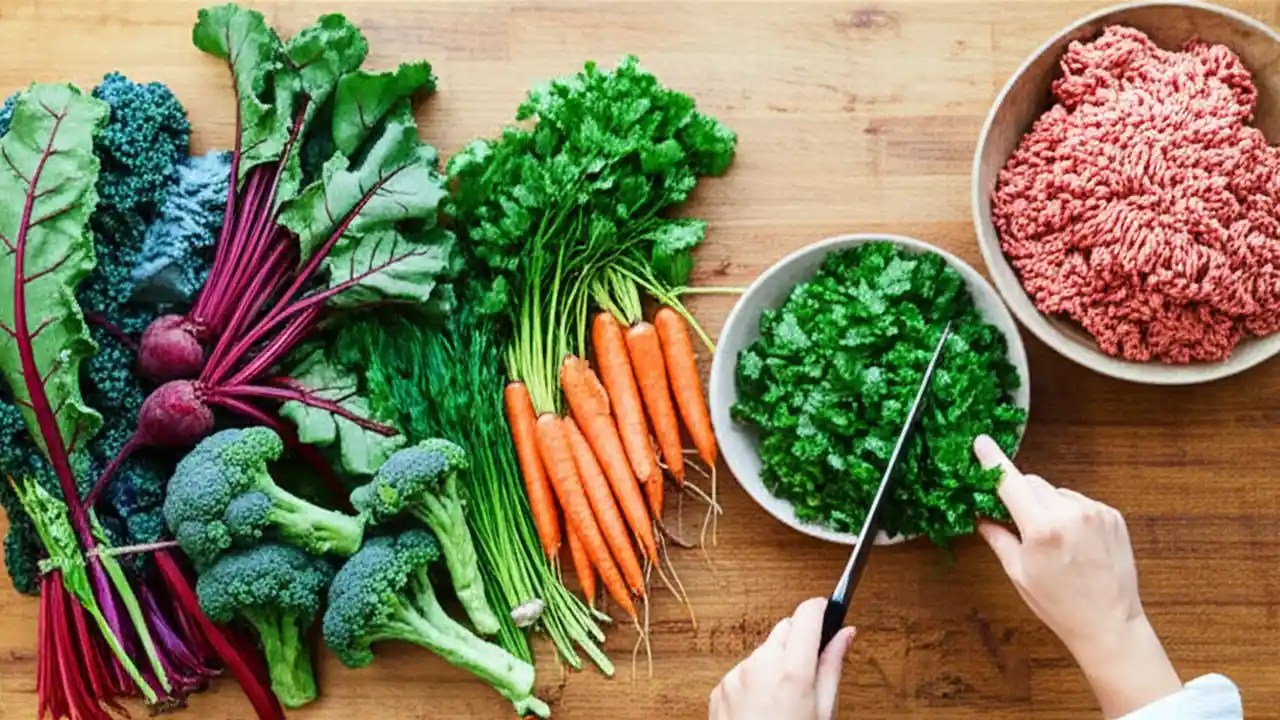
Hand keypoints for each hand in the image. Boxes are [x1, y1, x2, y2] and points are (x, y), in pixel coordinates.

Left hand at [709, 598, 855, 719]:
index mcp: (793, 672)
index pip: (806, 615)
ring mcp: (737, 676)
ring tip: (783, 698)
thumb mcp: (824, 712)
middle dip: (798, 640)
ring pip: (762, 650)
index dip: (819, 608)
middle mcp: (761, 667)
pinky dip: (754, 680)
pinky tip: (762, 707)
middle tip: (809, 670)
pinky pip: (742, 670)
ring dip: (775, 662)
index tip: (826, 609)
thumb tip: (846, 634)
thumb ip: (833, 666)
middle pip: (784, 628)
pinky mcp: (720, 688)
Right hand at [973, 435, 1181, 718]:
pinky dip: (1069, 512)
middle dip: (1020, 495)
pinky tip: (1073, 540)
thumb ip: (998, 537)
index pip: (1010, 482)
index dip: (992, 461)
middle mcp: (1070, 514)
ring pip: (1056, 492)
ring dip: (1047, 504)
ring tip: (1052, 539)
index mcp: (1042, 529)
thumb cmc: (1059, 604)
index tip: (981, 443)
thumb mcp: (1018, 573)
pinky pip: (1079, 502)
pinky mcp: (1112, 516)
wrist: (1109, 623)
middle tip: (1017, 520)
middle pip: (1033, 483)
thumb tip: (981, 516)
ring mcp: (1095, 512)